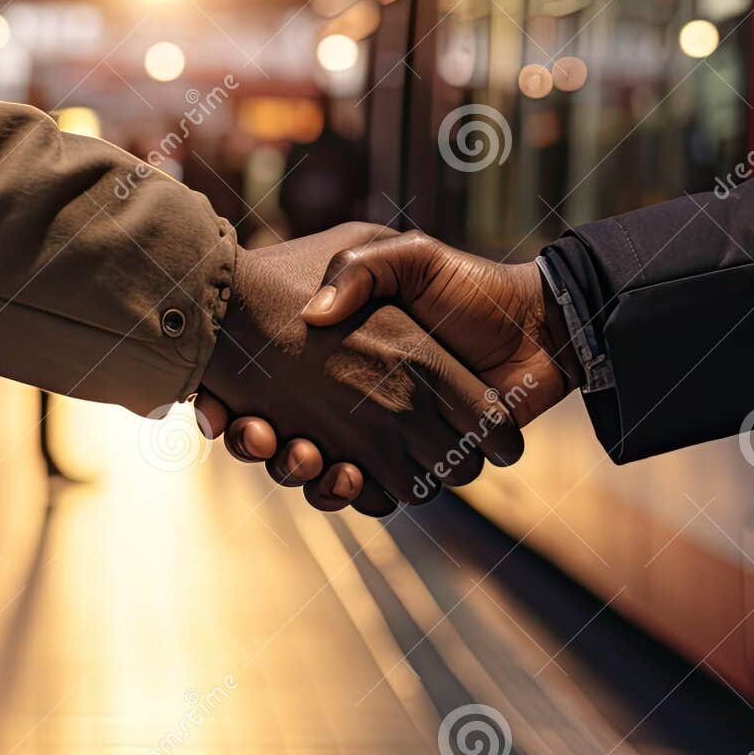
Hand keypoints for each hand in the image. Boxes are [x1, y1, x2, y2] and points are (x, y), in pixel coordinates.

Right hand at [194, 223, 523, 512]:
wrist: (534, 326)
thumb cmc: (469, 286)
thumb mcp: (406, 256)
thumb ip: (362, 270)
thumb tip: (318, 315)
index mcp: (345, 357)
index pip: (270, 392)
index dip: (238, 406)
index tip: (219, 408)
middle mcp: (358, 404)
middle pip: (288, 446)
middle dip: (264, 448)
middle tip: (257, 435)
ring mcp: (386, 440)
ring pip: (324, 478)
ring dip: (301, 473)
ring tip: (296, 452)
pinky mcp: (417, 465)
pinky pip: (373, 498)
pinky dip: (349, 494)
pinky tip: (339, 473)